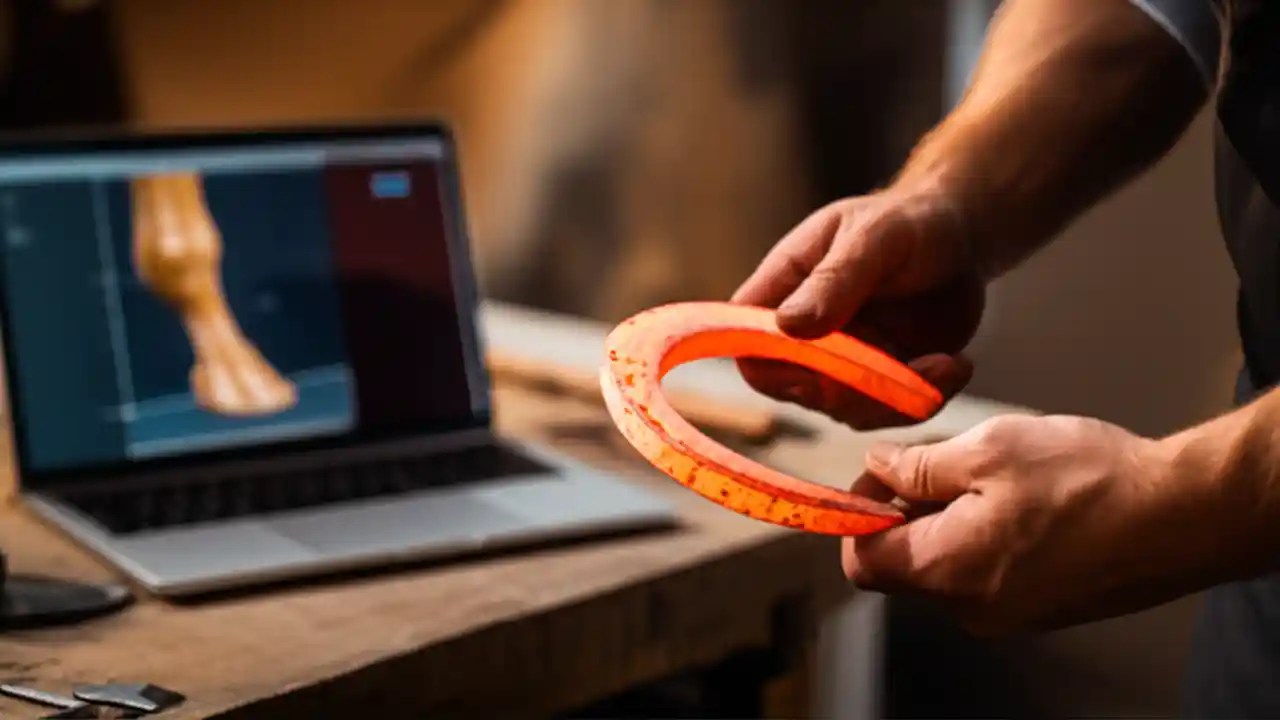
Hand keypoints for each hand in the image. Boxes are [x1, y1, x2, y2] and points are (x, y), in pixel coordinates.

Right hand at [731, 185, 984, 428]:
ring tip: (945, 363)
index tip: (825, 363)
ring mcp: (841, 364)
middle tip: (903, 367)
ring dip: (897, 399)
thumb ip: (833, 280)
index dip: (774, 367)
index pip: (748, 348)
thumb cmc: (905, 222)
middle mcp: (802, 336)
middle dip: (854, 391)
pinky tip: (955, 366)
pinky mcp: (881, 382)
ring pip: (847, 411)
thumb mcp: (873, 238)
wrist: (958, 237)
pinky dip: (927, 398)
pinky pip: (892, 412)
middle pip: (798, 391)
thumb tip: (787, 325)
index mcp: (781, 292)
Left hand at [843, 414, 1227, 635]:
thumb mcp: (988, 450)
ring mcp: (1008, 614)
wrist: (1182, 517)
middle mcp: (970, 608)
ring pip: (947, 565)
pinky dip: (988, 536)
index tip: (882, 476)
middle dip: (910, 510)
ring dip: (952, 519)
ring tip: (996, 476)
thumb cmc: (1090, 482)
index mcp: (946, 570)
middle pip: (904, 563)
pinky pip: (987, 573)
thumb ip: (919, 466)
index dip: (860, 514)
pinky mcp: (1040, 608)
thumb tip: (878, 469)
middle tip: (945, 462)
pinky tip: (1026, 500)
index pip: (861, 560)